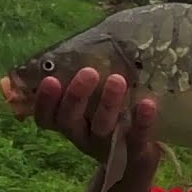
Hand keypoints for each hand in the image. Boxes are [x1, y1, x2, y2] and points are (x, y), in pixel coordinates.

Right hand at [33, 66, 162, 172]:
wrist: (138, 157)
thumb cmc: (110, 116)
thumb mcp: (93, 100)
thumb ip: (86, 77)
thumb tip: (91, 34)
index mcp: (68, 122)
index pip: (46, 117)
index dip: (44, 101)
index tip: (50, 80)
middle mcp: (82, 135)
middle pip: (70, 120)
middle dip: (76, 96)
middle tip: (89, 72)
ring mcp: (107, 146)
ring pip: (102, 127)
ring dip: (108, 103)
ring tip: (117, 80)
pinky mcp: (134, 152)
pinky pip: (136, 139)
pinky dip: (142, 122)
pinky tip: (147, 104)